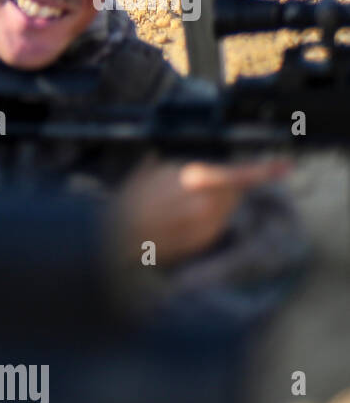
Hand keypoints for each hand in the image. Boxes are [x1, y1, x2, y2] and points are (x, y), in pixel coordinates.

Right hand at [111, 157, 293, 266]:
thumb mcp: (146, 176)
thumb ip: (169, 169)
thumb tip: (163, 160)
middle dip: (222, 188)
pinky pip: (213, 227)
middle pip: (233, 191)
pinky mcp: (203, 242)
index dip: (265, 171)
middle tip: (191, 189)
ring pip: (224, 210)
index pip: (239, 175)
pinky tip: (176, 224)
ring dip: (211, 206)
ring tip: (176, 208)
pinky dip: (203, 223)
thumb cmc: (127, 206)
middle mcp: (209, 203)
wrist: (117, 242)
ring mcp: (207, 225)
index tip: (285, 167)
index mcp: (195, 179)